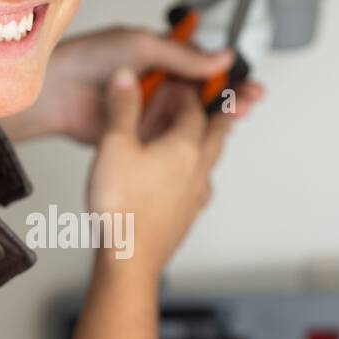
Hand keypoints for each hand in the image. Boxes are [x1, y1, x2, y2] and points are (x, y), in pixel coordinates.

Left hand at [2, 24, 264, 143]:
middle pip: (203, 93)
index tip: (247, 80)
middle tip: (251, 100)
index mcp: (161, 57)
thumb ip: (184, 56)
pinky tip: (210, 139)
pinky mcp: (141, 136)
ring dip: (216, 117)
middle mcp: (158, 84)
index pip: (203, 66)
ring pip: (191, 117)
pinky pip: (171, 139)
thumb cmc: (88, 58)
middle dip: (230, 96)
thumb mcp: (143, 46)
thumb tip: (223, 58)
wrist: (54, 92)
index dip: (227, 74)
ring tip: (238, 114)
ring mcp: (150, 111)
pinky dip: (192, 140)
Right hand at [87, 68, 234, 276]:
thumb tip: (126, 79)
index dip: (185, 91)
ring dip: (210, 143)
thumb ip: (122, 108)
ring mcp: (196, 195)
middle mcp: (197, 170)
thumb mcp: (114, 145)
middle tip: (224, 101)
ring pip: (211, 161)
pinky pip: (201, 187)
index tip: (179, 82)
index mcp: (184, 147)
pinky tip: (188, 181)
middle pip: (216, 133)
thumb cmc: (122, 209)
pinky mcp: (188, 216)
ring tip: (206, 137)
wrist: (130, 258)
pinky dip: (197, 173)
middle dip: (217, 114)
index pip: (193, 108)